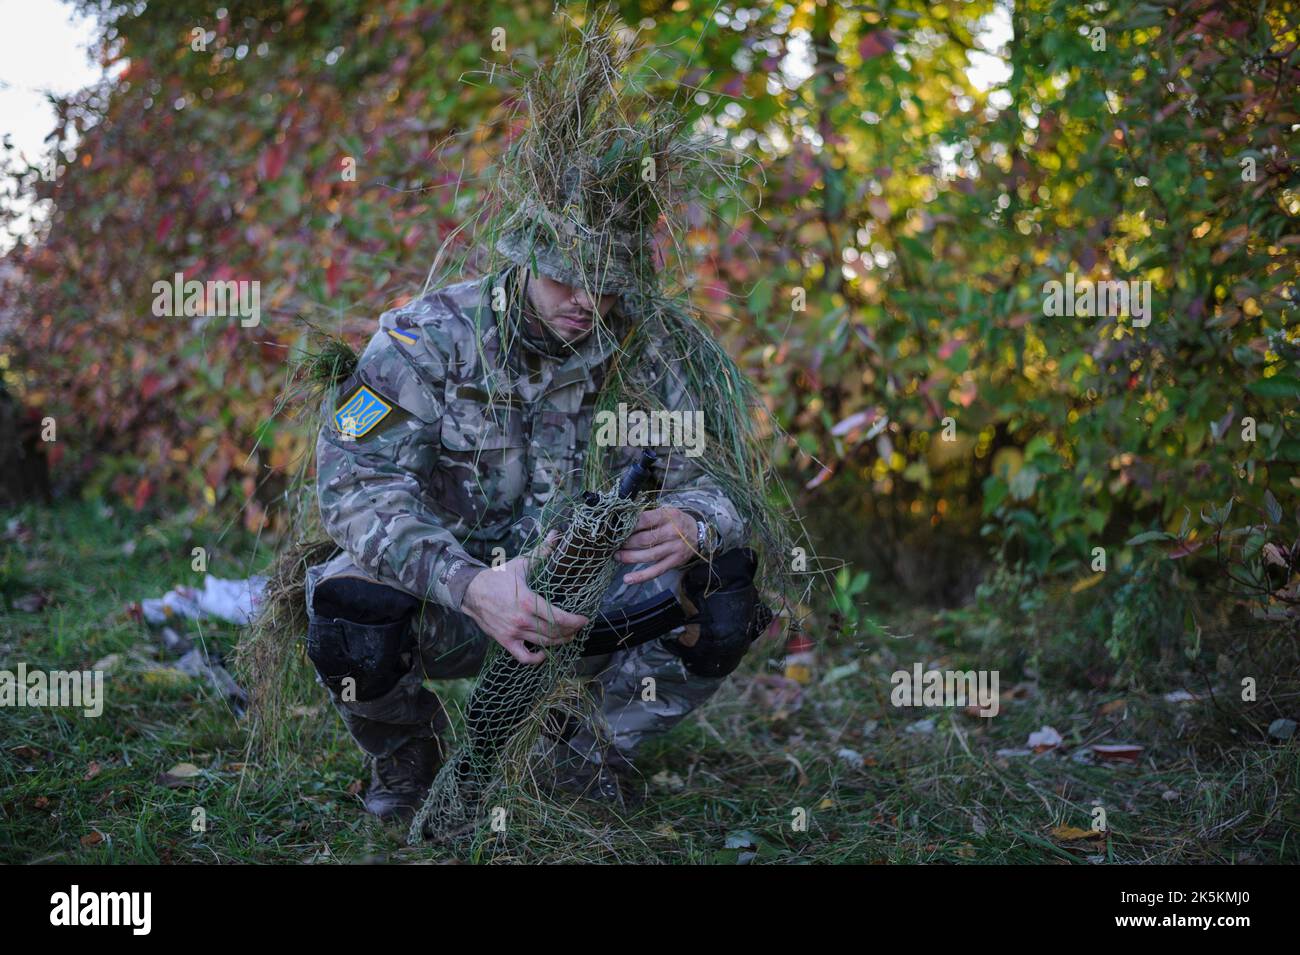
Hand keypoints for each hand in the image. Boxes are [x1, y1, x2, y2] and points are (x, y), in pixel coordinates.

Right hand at [461, 542, 588, 665]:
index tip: (584, 619)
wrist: (471, 591)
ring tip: (568, 637)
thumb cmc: (498, 577)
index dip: (575, 621)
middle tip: (578, 627)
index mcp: (528, 601)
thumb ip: (542, 551)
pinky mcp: (505, 641)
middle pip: (554, 632)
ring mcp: (513, 632)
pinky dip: (536, 659)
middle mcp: (522, 619)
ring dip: (559, 642)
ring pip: (543, 644)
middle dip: (571, 631)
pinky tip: (544, 653)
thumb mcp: (521, 564)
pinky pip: (523, 657)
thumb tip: (556, 535)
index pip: (558, 617)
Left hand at [616, 506, 699, 585]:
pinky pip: (656, 571)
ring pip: (649, 555)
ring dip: (630, 557)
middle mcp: (673, 532)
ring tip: (617, 557)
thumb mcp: (667, 511)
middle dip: (627, 543)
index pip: (645, 520)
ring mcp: (674, 549)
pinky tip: (628, 579)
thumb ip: (649, 515)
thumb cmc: (677, 521)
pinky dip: (641, 576)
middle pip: (645, 539)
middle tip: (613, 544)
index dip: (629, 526)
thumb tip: (624, 522)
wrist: (700, 534)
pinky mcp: (675, 562)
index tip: (617, 529)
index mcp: (669, 516)